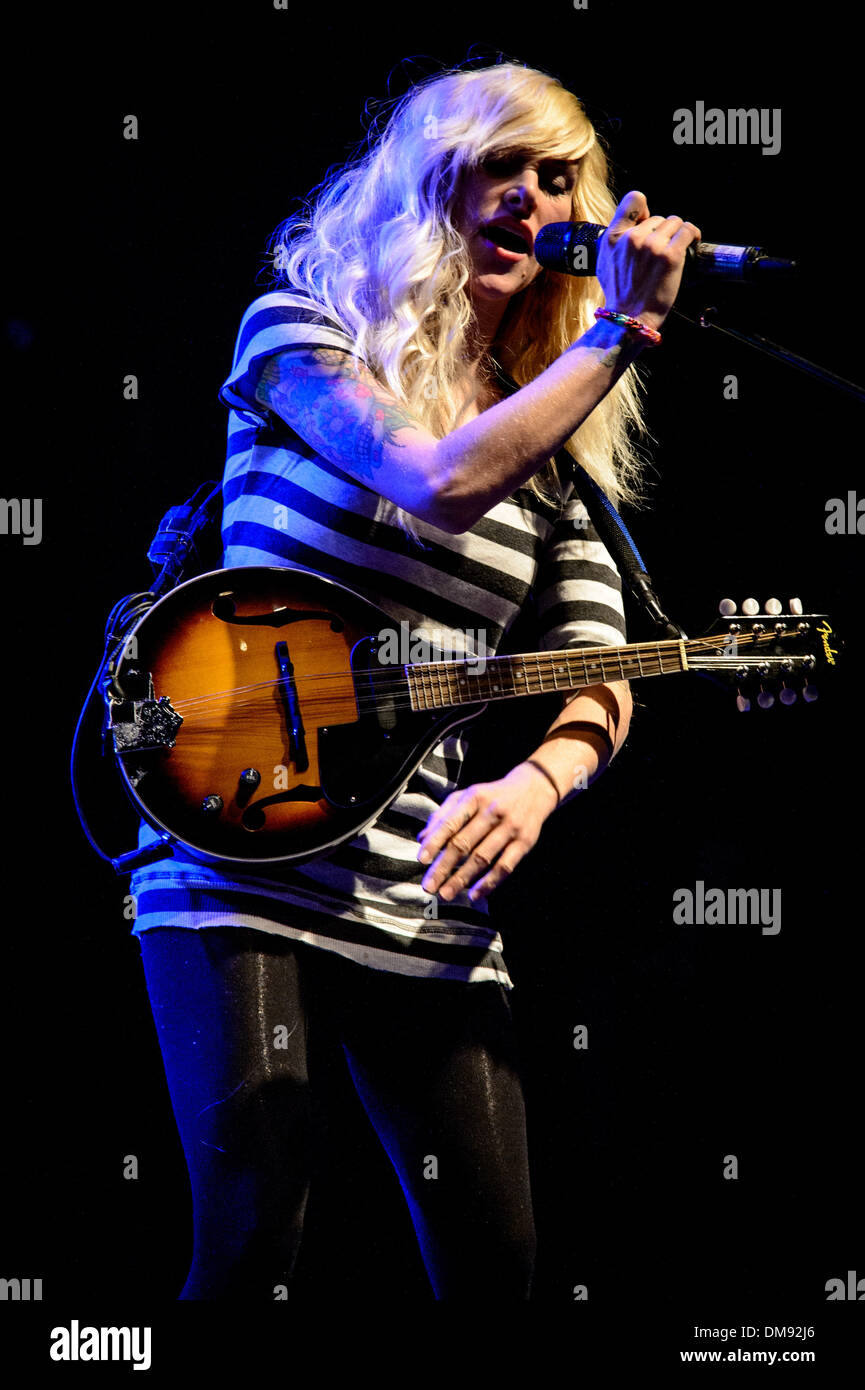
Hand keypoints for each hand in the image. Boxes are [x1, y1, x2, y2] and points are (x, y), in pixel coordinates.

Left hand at [416, 761, 559, 903]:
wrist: (535, 788)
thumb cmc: (493, 796)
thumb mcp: (468, 796)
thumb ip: (444, 814)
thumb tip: (422, 838)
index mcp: (474, 797)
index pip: (450, 822)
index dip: (435, 842)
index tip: (422, 860)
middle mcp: (492, 811)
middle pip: (463, 843)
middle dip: (444, 867)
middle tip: (429, 887)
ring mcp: (510, 827)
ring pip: (482, 858)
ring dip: (462, 879)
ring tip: (446, 893)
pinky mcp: (524, 842)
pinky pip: (505, 866)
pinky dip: (489, 883)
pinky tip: (475, 895)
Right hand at [596, 189, 701, 331]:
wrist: (629, 317)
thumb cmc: (619, 293)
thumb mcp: (605, 260)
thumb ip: (616, 238)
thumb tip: (636, 222)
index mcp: (613, 236)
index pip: (635, 199)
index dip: (645, 210)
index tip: (649, 224)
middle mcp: (632, 237)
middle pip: (659, 217)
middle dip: (663, 232)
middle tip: (662, 251)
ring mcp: (652, 246)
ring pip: (675, 223)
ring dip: (677, 235)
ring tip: (675, 250)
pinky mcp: (670, 256)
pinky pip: (688, 231)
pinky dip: (692, 235)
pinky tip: (692, 242)